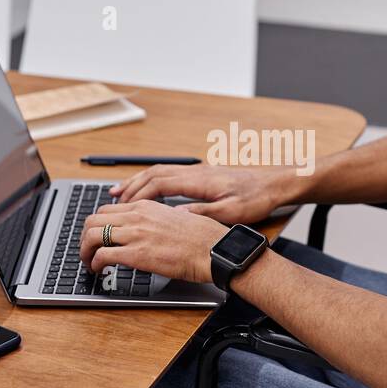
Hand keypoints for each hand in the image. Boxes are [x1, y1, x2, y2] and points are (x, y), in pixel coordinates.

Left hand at [79, 199, 227, 282]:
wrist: (213, 249)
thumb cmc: (203, 238)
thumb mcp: (177, 218)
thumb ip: (158, 220)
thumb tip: (149, 230)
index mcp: (146, 207)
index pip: (108, 210)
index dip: (97, 225)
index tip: (97, 237)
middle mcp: (137, 217)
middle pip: (94, 220)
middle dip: (84, 237)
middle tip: (86, 250)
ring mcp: (135, 234)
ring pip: (92, 236)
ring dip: (84, 251)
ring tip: (88, 263)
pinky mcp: (137, 254)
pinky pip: (102, 255)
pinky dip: (94, 263)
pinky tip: (98, 270)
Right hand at [110, 164, 297, 224]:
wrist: (276, 183)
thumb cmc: (256, 198)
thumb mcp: (230, 212)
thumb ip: (201, 213)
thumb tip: (174, 216)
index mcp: (199, 180)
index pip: (159, 183)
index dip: (137, 194)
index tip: (121, 207)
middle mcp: (195, 171)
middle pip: (153, 174)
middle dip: (130, 187)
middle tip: (110, 200)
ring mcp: (198, 171)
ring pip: (159, 172)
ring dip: (138, 181)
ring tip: (119, 193)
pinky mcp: (203, 174)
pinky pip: (169, 174)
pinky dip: (152, 181)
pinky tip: (148, 190)